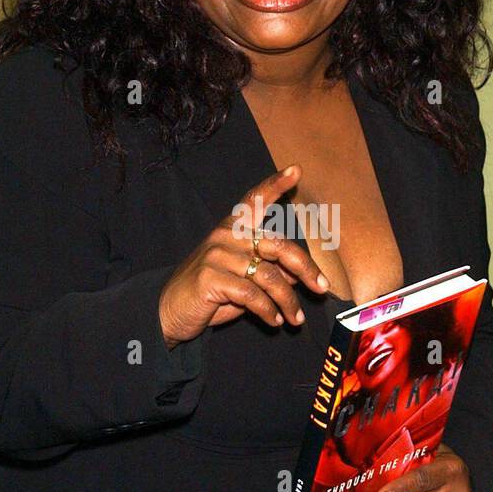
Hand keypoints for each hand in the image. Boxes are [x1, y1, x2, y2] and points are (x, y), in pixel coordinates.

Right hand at [159, 164, 329, 347]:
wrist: (170, 311)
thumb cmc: (213, 292)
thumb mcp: (245, 277)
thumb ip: (271, 269)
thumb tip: (303, 273)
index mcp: (233, 227)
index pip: (255, 199)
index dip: (276, 184)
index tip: (296, 170)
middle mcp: (226, 235)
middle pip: (279, 246)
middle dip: (306, 269)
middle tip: (322, 289)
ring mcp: (217, 255)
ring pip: (269, 277)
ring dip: (288, 301)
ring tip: (295, 319)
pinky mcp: (210, 278)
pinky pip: (253, 295)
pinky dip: (269, 312)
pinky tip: (273, 321)